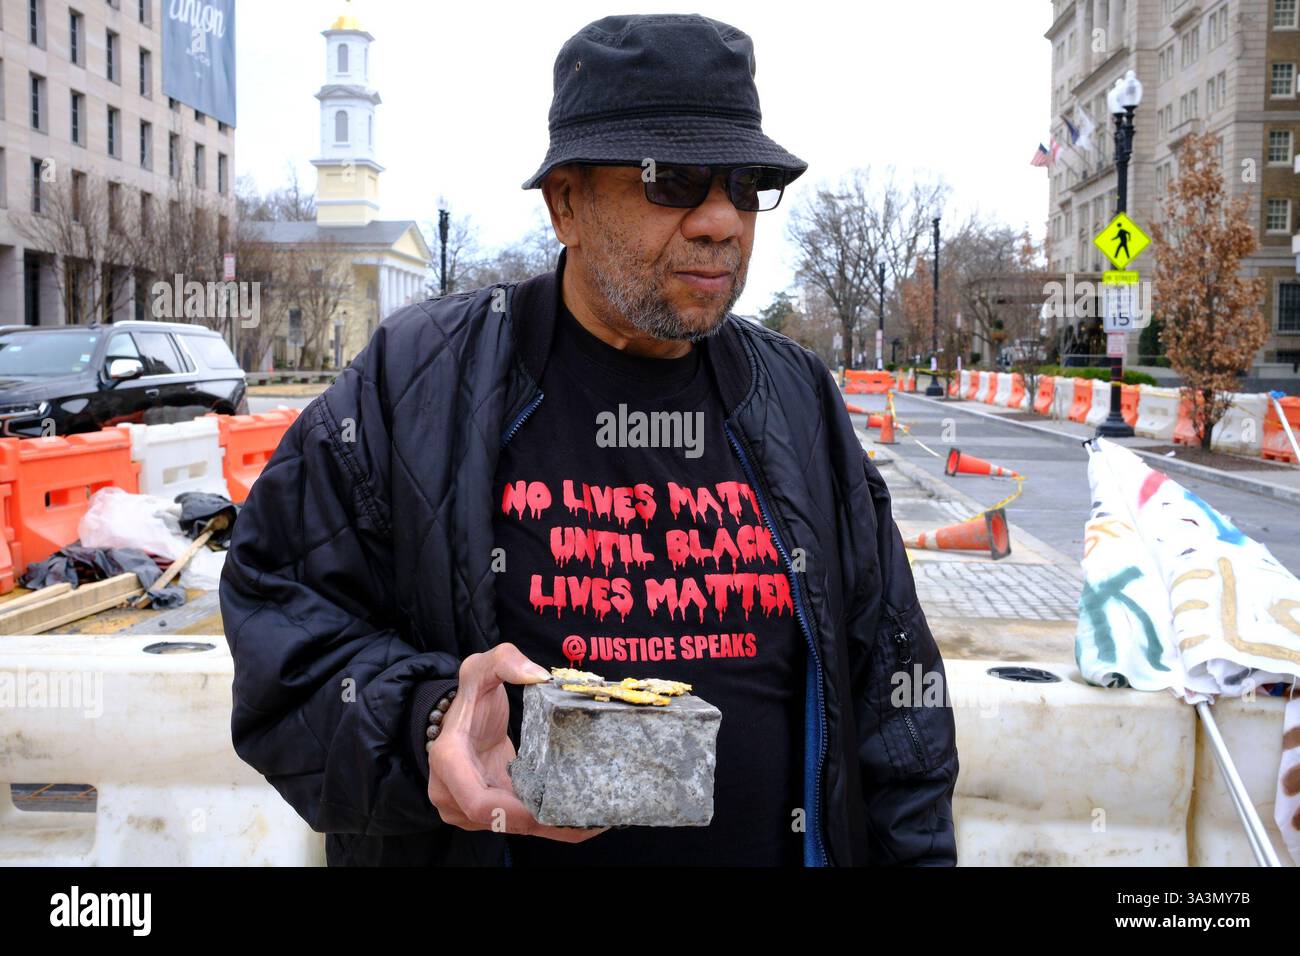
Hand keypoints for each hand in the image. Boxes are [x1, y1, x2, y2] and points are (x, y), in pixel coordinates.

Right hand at [426, 642, 607, 842]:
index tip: (552, 807)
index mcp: (448, 760)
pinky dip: (545, 827)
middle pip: (499, 821)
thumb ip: (505, 660)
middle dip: (541, 823)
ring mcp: (464, 809)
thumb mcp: (482, 668)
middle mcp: (449, 793)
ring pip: (509, 828)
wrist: (459, 721)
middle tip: (586, 815)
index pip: (478, 803)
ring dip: (547, 828)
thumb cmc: (471, 697)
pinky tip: (577, 822)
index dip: (516, 813)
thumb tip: (538, 675)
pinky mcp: (483, 815)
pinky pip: (514, 826)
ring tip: (591, 819)